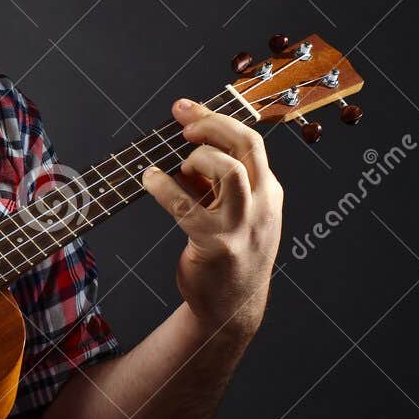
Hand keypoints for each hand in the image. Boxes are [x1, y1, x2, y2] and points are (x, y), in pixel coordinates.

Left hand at [140, 97, 282, 339]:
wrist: (231, 309)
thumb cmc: (228, 255)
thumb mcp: (231, 213)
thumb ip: (214, 183)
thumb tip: (187, 151)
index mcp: (268, 192)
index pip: (250, 142)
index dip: (216, 118)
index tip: (186, 109)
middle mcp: (262, 205)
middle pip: (246, 146)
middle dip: (211, 126)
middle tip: (183, 126)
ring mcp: (242, 225)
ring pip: (229, 171)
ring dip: (199, 158)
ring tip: (180, 165)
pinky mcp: (216, 245)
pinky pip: (186, 205)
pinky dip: (163, 187)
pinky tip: (149, 180)